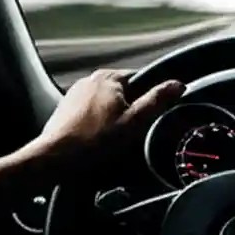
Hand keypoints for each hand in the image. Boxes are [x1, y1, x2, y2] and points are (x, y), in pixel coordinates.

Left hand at [30, 70, 183, 161]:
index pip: (141, 80)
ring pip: (107, 103)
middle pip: (124, 92)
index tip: (144, 121)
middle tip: (126, 134)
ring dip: (112, 118)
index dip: (147, 101)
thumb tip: (178, 84)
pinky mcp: (66, 107)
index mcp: (109, 76)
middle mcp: (91, 78)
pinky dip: (96, 123)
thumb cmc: (95, 141)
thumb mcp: (134, 122)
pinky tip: (94, 140)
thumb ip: (157, 100)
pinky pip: (91, 112)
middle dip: (128, 111)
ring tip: (108, 139)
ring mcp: (76, 92)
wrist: (55, 158)